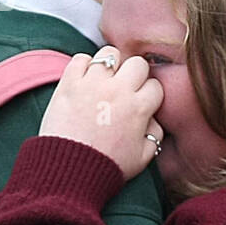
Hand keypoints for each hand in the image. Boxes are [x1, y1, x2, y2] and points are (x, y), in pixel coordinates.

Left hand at [39, 47, 164, 180]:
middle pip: (137, 63)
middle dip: (135, 74)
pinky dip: (84, 65)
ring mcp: (92, 84)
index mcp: (139, 108)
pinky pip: (81, 58)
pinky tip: (85, 79)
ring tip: (105, 79)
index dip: (150, 94)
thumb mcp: (144, 157)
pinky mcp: (69, 84)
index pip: (155, 85)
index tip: (141, 102)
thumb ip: (156, 135)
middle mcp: (118, 91)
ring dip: (110, 65)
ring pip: (110, 54)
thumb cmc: (107, 166)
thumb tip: (153, 119)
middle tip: (125, 87)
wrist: (70, 170)